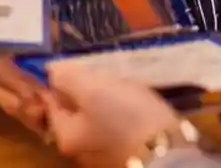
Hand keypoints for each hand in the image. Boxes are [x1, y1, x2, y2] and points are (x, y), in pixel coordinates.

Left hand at [43, 63, 180, 167]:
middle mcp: (79, 151)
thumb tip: (51, 72)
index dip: (60, 79)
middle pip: (74, 112)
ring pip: (96, 120)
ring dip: (105, 102)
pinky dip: (122, 115)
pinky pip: (116, 128)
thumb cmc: (126, 118)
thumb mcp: (92, 89)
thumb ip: (66, 77)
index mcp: (65, 136)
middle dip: (85, 91)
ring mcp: (103, 156)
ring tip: (122, 86)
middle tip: (102, 73)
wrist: (170, 154)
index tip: (77, 64)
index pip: (51, 101)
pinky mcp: (127, 155)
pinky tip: (135, 105)